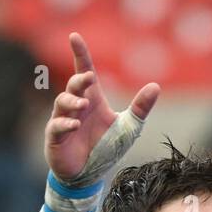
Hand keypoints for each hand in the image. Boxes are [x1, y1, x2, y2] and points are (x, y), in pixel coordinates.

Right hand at [44, 32, 160, 180]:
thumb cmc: (106, 147)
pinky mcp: (55, 138)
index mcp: (92, 100)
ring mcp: (63, 120)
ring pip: (61, 102)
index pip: (83, 71)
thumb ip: (140, 108)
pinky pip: (56, 126)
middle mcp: (76, 106)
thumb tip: (155, 86)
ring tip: (83, 104)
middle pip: (73, 85)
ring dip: (72, 101)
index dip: (79, 54)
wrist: (89, 175)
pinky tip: (74, 124)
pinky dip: (64, 124)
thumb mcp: (128, 127)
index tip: (74, 36)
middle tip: (88, 78)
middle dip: (79, 80)